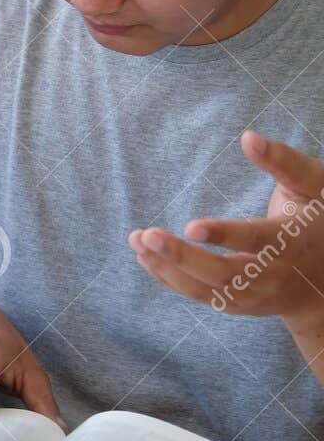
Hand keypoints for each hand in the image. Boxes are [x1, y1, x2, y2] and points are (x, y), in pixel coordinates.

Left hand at [130, 131, 323, 337]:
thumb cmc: (320, 222)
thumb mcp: (315, 188)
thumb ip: (284, 162)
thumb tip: (248, 137)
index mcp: (292, 243)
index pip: (256, 241)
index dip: (224, 235)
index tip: (191, 225)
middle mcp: (271, 276)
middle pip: (222, 272)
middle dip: (181, 256)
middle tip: (146, 234)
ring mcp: (252, 295)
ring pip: (204, 288)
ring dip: (165, 267)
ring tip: (136, 240)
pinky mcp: (235, 303)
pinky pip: (198, 294)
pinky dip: (168, 277)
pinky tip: (144, 255)